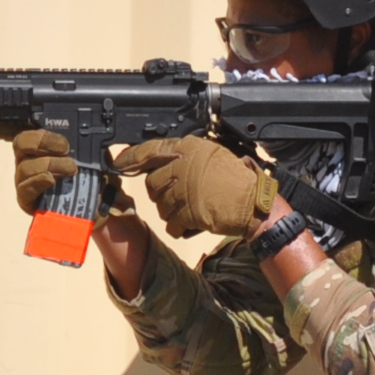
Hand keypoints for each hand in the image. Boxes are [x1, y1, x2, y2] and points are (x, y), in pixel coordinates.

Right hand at [0, 127, 124, 217]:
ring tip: (71, 168)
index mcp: (43, 145)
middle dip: (43, 141)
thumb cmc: (93, 178)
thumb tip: (95, 134)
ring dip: (49, 164)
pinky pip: (25, 189)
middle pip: (21, 142)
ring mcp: (25, 180)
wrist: (98, 206)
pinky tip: (51, 179)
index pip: (32, 128)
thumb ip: (91, 144)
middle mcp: (29, 159)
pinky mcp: (26, 200)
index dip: (41, 128)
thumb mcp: (96, 157)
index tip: (63, 134)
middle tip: (66, 148)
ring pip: (25, 166)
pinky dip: (38, 181)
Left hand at [116, 136, 275, 239]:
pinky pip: (171, 224)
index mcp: (187, 148)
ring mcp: (183, 190)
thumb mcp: (213, 154)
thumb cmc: (238, 180)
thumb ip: (187, 154)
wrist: (254, 204)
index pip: (149, 150)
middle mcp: (181, 166)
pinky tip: (193, 222)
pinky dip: (180, 227)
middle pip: (151, 183)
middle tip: (181, 195)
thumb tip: (164, 159)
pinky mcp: (187, 213)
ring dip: (173, 211)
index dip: (131, 158)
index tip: (119, 163)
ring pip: (160, 205)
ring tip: (193, 208)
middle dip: (161, 193)